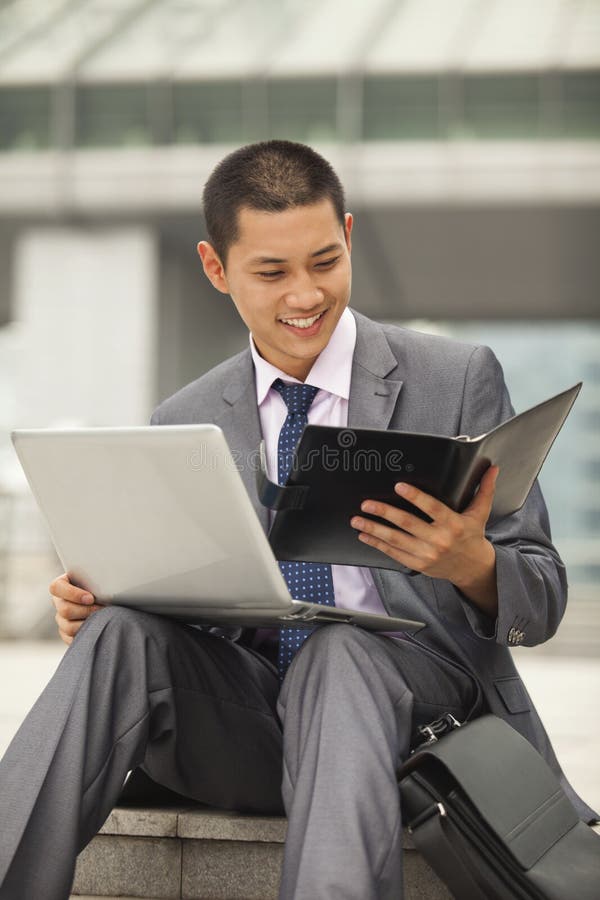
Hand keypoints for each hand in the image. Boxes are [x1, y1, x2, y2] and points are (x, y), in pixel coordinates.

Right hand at [49, 573, 101, 644]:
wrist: (111, 599)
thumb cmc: (105, 585)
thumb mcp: (99, 578)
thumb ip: (96, 578)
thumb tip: (106, 579)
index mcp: (62, 584)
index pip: (56, 587)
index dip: (72, 594)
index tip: (91, 598)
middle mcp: (59, 602)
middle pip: (64, 610)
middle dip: (86, 611)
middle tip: (102, 609)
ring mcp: (61, 619)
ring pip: (68, 627)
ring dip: (88, 624)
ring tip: (103, 619)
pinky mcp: (66, 634)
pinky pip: (72, 639)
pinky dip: (86, 635)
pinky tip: (98, 628)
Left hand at [350, 466, 499, 616]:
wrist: (472, 568)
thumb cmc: (472, 536)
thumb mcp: (480, 513)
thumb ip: (485, 489)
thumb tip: (493, 468)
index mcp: (453, 524)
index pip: (432, 508)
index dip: (415, 497)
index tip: (399, 486)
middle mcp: (438, 540)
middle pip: (407, 524)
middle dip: (384, 512)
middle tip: (366, 503)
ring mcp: (426, 554)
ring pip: (395, 540)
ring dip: (374, 529)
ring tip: (357, 519)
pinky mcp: (417, 564)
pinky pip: (393, 553)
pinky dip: (377, 544)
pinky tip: (364, 534)